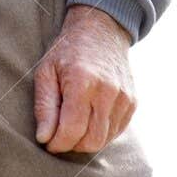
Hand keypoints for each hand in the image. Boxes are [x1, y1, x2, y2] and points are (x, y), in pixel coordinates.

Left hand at [33, 5, 135, 154]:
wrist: (101, 31)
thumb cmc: (67, 52)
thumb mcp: (45, 72)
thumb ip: (44, 107)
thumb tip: (44, 138)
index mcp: (83, 82)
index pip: (72, 129)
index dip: (57, 143)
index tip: (47, 143)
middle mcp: (108, 91)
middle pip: (91, 140)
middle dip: (71, 145)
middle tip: (58, 136)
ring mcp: (124, 98)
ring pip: (104, 140)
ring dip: (85, 142)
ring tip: (71, 127)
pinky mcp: (132, 102)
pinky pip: (116, 131)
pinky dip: (100, 134)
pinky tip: (87, 121)